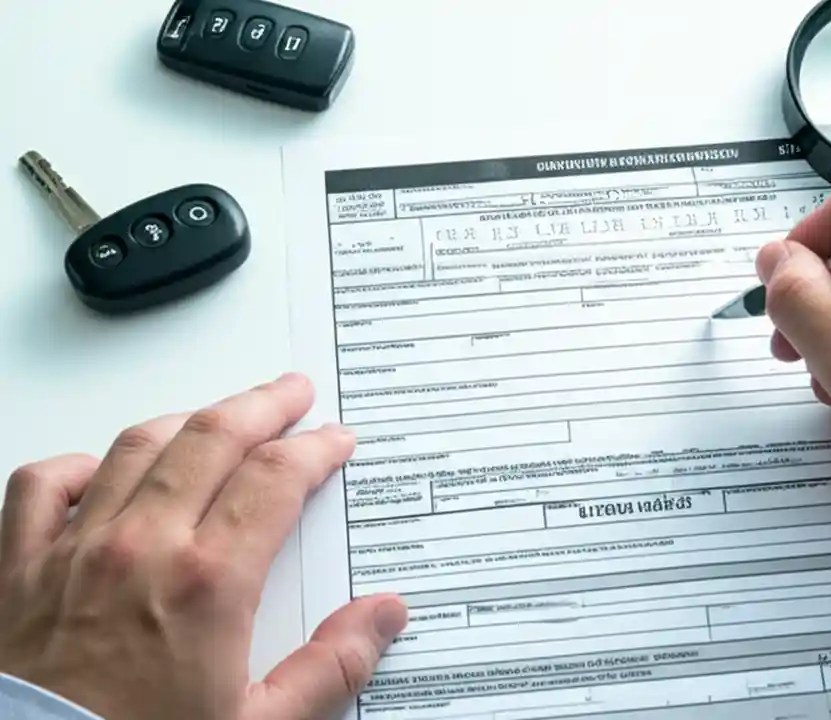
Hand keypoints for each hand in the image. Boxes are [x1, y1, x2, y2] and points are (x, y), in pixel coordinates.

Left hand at [0, 373, 406, 719]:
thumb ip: (329, 668)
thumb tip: (383, 616)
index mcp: (209, 582)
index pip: (277, 479)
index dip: (315, 448)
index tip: (334, 440)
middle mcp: (143, 547)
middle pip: (213, 439)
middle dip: (262, 406)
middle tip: (291, 393)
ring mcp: (76, 550)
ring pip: (137, 447)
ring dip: (187, 421)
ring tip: (216, 414)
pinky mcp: (21, 568)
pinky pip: (42, 484)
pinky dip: (77, 464)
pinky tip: (101, 467)